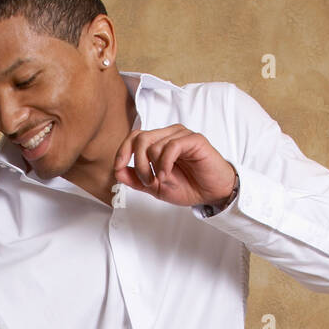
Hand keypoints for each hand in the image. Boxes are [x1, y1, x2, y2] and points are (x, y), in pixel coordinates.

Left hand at [113, 124, 236, 207]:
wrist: (212, 193)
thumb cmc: (188, 187)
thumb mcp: (155, 187)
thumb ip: (136, 179)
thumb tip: (117, 171)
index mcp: (159, 142)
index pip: (134, 137)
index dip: (123, 151)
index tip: (118, 167)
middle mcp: (168, 135)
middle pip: (141, 138)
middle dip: (138, 163)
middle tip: (147, 181)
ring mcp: (181, 135)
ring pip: (154, 144)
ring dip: (153, 167)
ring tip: (161, 180)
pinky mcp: (194, 140)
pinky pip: (171, 146)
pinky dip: (165, 163)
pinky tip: (167, 175)